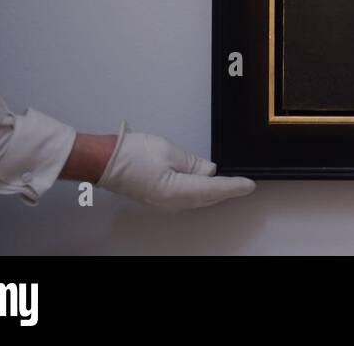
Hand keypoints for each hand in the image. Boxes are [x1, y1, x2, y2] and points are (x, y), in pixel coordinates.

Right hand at [97, 121, 254, 209]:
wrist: (104, 161)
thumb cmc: (131, 154)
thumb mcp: (169, 152)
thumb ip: (193, 163)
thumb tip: (209, 171)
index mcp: (175, 191)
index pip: (212, 188)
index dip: (233, 186)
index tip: (249, 185)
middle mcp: (170, 201)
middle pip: (206, 197)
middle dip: (226, 191)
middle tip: (244, 186)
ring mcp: (163, 201)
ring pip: (197, 198)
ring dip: (214, 192)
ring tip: (231, 185)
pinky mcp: (158, 196)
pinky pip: (186, 196)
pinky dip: (201, 191)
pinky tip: (206, 184)